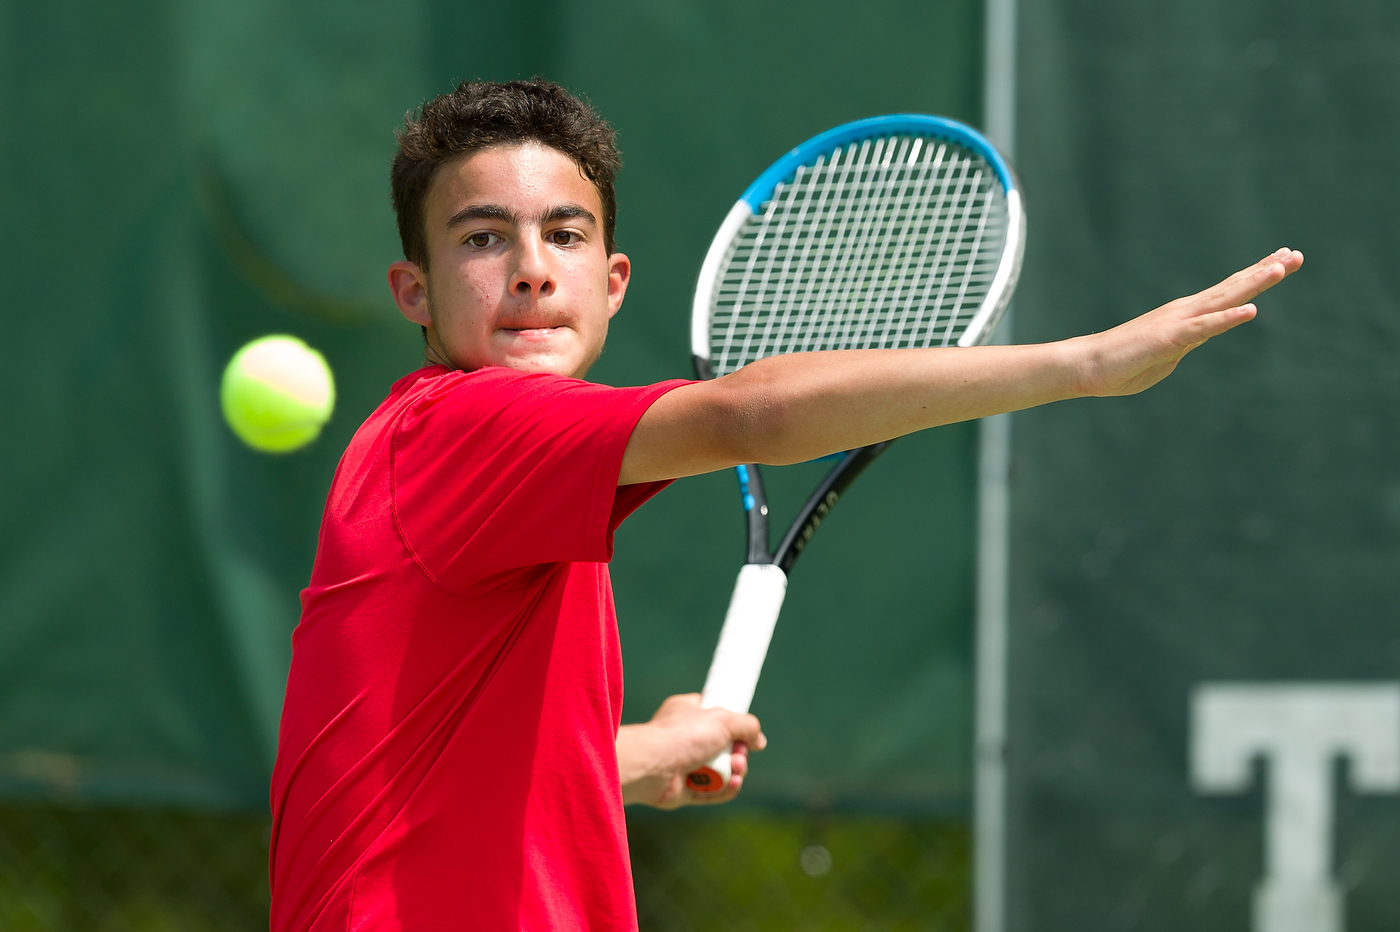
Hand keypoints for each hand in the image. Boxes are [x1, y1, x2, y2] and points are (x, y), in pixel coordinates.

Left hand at [616, 693, 765, 808]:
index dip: (734, 725)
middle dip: (738, 754)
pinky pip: (711, 791)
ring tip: (736, 771)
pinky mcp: (683, 789)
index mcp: (689, 712)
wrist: (653, 765)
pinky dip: (725, 789)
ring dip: (734, 772)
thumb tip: (758, 741)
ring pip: (720, 770)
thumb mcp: (723, 719)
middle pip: (724, 747)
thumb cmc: (683, 735)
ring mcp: (684, 764)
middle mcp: (686, 738)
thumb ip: (747, 726)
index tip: (745, 734)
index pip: (716, 715)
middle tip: (739, 756)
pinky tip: (733, 784)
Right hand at [1071, 248, 1303, 396]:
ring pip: (1224, 299)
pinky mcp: (1169, 338)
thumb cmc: (1119, 366)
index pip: (1227, 294)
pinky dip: (1229, 319)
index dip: (1254, 276)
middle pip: (1233, 288)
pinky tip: (1253, 311)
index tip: (1281, 261)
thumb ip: (1182, 347)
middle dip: (1266, 271)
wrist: (1085, 366)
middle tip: (1296, 254)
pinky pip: (1204, 327)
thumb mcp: (1163, 358)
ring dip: (1255, 283)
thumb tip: (1191, 343)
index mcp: (1185, 318)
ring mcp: (1178, 322)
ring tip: (1283, 267)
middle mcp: (1185, 312)